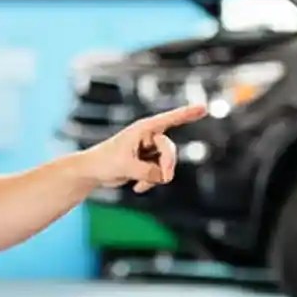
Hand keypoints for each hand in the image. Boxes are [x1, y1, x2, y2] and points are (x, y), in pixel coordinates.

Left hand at [79, 104, 207, 192]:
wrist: (93, 172)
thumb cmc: (105, 162)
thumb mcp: (126, 167)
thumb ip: (148, 171)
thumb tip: (165, 177)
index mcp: (143, 129)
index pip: (170, 119)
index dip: (187, 114)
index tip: (203, 108)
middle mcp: (149, 137)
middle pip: (170, 150)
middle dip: (167, 166)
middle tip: (164, 179)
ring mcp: (150, 151)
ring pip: (166, 166)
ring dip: (155, 178)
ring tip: (138, 182)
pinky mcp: (148, 163)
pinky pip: (159, 175)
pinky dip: (150, 183)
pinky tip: (136, 188)